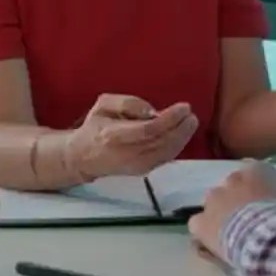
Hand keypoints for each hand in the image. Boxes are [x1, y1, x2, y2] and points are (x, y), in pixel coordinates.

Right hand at [62, 94, 198, 179]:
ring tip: (190, 122)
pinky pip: (165, 159)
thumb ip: (127, 103)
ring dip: (183, 137)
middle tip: (191, 114)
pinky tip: (183, 134)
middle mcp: (126, 154)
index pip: (149, 129)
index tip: (184, 106)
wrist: (85, 157)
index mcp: (113, 135)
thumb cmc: (95, 126)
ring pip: (166, 153)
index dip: (170, 118)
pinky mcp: (142, 172)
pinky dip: (177, 146)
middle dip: (181, 128)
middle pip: (161, 142)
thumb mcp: (104, 104)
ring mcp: (136, 166)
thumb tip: (151, 111)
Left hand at [187, 161, 275, 263]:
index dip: (253, 186)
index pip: (251, 170)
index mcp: (257, 170)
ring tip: (229, 230)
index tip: (259, 199)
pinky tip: (212, 240)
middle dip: (234, 198)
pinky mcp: (201, 220)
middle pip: (230, 186)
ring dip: (219, 212)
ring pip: (213, 202)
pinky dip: (203, 229)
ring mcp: (214, 198)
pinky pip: (197, 223)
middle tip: (246, 217)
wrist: (267, 232)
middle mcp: (232, 178)